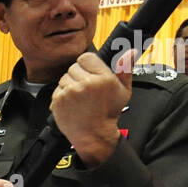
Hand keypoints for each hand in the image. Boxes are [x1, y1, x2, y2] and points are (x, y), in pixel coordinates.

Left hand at [50, 48, 134, 165]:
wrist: (94, 134)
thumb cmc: (109, 113)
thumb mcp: (124, 91)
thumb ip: (125, 69)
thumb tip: (130, 51)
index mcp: (102, 78)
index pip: (86, 57)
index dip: (87, 64)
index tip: (90, 73)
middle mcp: (85, 83)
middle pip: (74, 67)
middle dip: (79, 75)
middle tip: (86, 89)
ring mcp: (70, 92)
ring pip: (64, 77)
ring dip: (70, 84)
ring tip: (80, 97)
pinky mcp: (59, 100)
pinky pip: (57, 89)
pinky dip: (62, 95)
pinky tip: (72, 103)